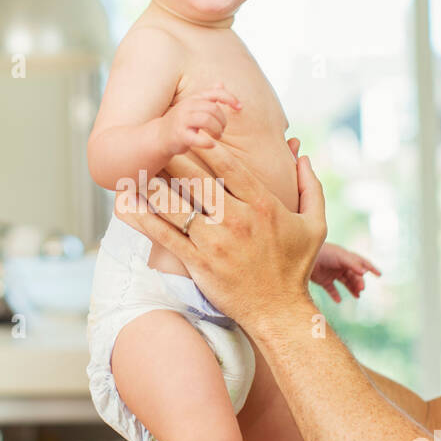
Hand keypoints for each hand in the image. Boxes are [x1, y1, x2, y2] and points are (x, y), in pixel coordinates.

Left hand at [125, 140, 326, 330]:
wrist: (279, 312)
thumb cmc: (296, 268)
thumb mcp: (316, 224)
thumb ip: (310, 186)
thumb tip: (303, 153)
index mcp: (262, 205)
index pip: (229, 166)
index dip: (207, 144)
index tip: (190, 127)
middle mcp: (236, 219)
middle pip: (196, 179)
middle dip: (173, 157)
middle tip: (155, 140)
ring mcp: (214, 241)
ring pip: (175, 204)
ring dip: (151, 183)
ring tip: (134, 166)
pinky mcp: (197, 262)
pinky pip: (164, 235)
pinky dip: (142, 218)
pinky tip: (125, 203)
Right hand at [158, 85, 241, 155]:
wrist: (159, 136)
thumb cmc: (181, 121)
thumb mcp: (193, 105)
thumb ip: (207, 96)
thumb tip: (221, 83)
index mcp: (194, 98)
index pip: (215, 93)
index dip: (230, 98)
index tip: (240, 107)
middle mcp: (187, 106)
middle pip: (213, 109)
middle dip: (222, 121)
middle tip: (221, 130)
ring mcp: (182, 121)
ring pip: (207, 120)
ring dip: (217, 130)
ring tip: (217, 136)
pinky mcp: (179, 136)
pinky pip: (197, 138)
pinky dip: (207, 142)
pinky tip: (211, 145)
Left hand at [311, 242, 380, 302]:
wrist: (302, 257)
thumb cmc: (323, 253)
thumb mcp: (340, 257)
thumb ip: (352, 264)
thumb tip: (364, 273)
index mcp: (345, 257)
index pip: (361, 262)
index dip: (371, 268)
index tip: (380, 275)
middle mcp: (339, 265)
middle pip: (354, 275)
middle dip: (359, 282)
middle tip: (361, 290)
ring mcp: (331, 273)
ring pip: (345, 283)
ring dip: (352, 289)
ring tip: (357, 296)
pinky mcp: (323, 280)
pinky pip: (331, 289)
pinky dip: (335, 295)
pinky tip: (339, 301)